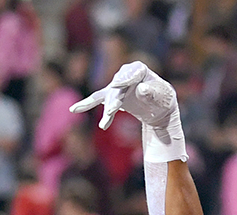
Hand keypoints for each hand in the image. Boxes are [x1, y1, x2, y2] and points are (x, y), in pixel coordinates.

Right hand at [70, 61, 184, 161]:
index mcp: (140, 69)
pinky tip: (73, 109)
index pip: (132, 72)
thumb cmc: (163, 99)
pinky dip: (86, 104)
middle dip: (114, 100)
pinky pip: (98, 99)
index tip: (116, 84)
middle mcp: (126, 75)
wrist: (159, 109)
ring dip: (106, 108)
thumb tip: (141, 89)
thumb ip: (152, 92)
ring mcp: (117, 85)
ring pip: (108, 95)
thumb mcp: (162, 96)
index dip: (125, 79)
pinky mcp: (112, 96)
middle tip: (112, 111)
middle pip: (118, 87)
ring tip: (104, 123)